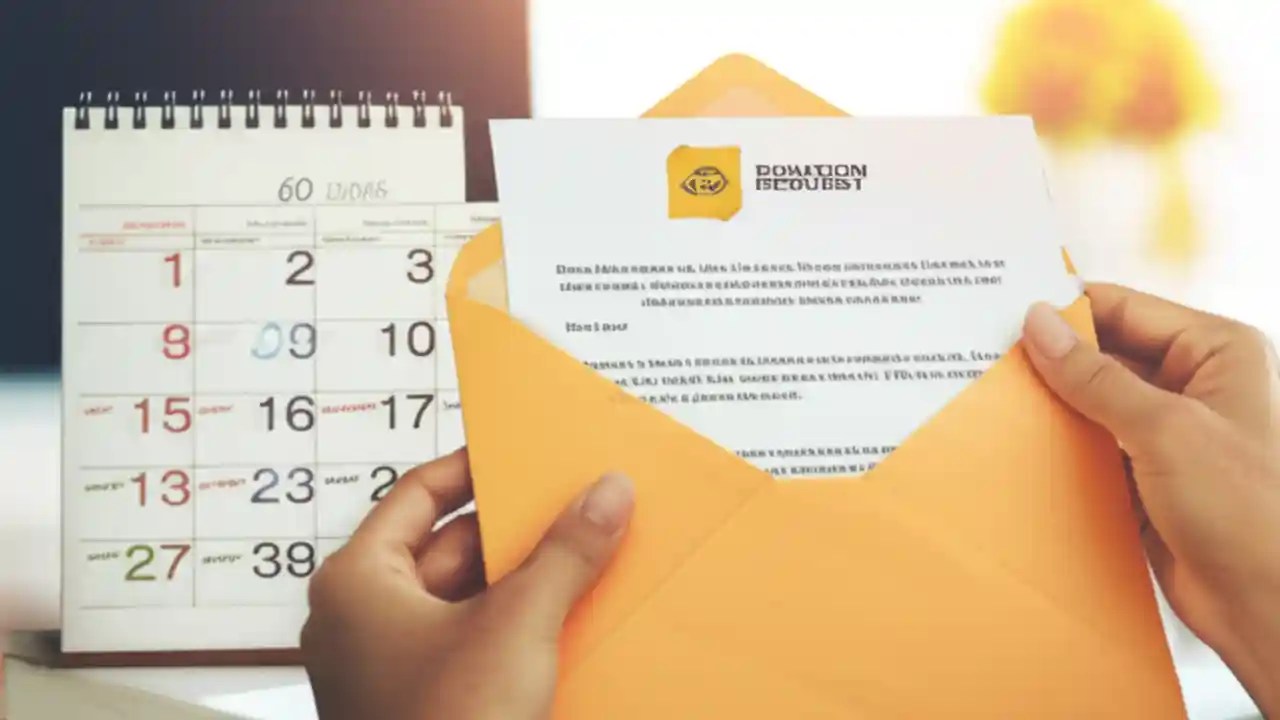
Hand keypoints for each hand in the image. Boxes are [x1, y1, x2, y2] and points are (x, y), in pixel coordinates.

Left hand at [301, 449, 634, 719]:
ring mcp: (388, 665)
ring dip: (520, 579)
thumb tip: (606, 492)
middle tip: (573, 503)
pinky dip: (512, 625)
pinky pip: (469, 642)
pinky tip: (564, 615)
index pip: (417, 493)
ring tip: (582, 553)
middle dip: (513, 531)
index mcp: (358, 581)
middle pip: (445, 546)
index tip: (524, 453)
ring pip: (463, 598)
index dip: (474, 469)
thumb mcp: (517, 626)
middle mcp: (363, 617)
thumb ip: (566, 553)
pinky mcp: (418, 702)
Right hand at [1023, 283, 1279, 714]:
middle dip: (1051, 362)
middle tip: (986, 362)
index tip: (1004, 316)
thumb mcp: (1164, 429)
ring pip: (1092, 403)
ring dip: (1052, 409)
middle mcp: (1194, 384)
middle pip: (1104, 355)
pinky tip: (1018, 448)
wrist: (1269, 604)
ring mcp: (1169, 432)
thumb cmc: (1247, 509)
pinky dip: (1059, 449)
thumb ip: (1094, 377)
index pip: (1125, 309)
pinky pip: (1092, 448)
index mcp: (1216, 351)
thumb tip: (1039, 324)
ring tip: (992, 403)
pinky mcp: (1147, 476)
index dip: (1067, 312)